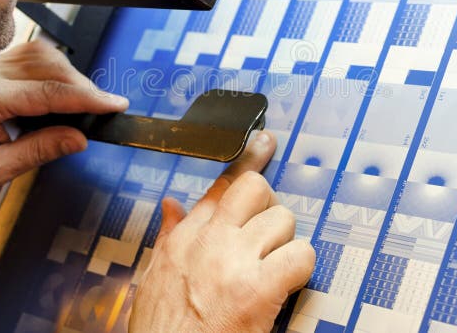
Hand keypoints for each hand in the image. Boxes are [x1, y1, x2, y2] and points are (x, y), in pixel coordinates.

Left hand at [0, 41, 128, 232]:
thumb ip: (40, 150)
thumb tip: (78, 138)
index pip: (50, 92)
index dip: (88, 98)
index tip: (113, 104)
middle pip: (51, 66)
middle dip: (83, 87)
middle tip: (102, 109)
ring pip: (43, 54)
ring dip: (69, 74)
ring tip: (84, 101)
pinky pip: (30, 55)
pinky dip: (53, 68)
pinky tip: (61, 87)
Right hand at [129, 130, 315, 332]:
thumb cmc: (164, 328)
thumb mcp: (156, 276)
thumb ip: (170, 236)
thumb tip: (172, 206)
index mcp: (185, 237)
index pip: (221, 185)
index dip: (248, 160)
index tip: (263, 143)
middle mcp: (210, 240)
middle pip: (256, 189)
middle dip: (268, 206)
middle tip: (268, 233)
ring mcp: (235, 261)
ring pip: (283, 220)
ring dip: (284, 243)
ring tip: (271, 268)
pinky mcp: (259, 288)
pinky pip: (301, 255)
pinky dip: (300, 268)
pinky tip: (286, 283)